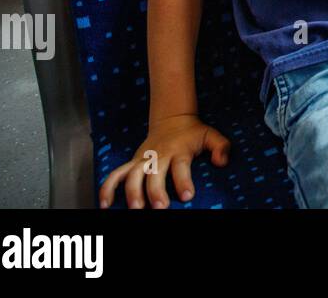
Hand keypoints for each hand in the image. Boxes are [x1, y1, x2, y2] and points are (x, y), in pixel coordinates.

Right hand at [98, 114, 230, 208]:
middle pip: (154, 173)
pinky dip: (108, 188)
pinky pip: (116, 174)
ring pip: (133, 175)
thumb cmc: (193, 133)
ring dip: (132, 191)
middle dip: (156, 190)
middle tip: (161, 207)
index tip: (187, 196)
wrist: (173, 119)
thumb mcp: (211, 135)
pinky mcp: (133, 163)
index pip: (181, 166)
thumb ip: (221, 147)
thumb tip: (222, 162)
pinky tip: (105, 204)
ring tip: (135, 208)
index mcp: (179, 150)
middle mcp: (159, 155)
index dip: (183, 181)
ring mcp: (143, 159)